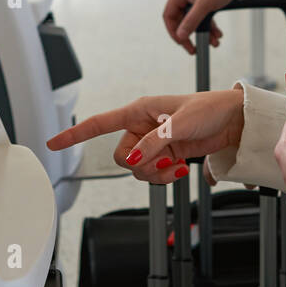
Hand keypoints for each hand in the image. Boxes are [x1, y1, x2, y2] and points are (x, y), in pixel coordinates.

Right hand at [47, 88, 244, 183]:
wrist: (232, 121)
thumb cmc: (208, 109)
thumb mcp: (178, 125)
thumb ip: (153, 143)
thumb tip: (133, 160)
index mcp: (138, 111)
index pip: (99, 124)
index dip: (74, 134)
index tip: (53, 143)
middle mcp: (141, 127)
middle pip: (120, 156)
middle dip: (139, 164)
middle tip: (162, 159)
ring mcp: (152, 143)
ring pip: (136, 169)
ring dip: (155, 174)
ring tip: (175, 165)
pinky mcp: (164, 155)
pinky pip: (152, 175)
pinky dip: (164, 177)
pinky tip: (180, 169)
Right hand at [162, 0, 235, 54]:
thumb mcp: (204, 4)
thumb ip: (191, 21)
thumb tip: (180, 35)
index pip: (169, 16)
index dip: (173, 31)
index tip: (181, 42)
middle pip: (181, 20)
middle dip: (190, 35)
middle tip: (194, 48)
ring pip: (195, 21)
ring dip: (203, 33)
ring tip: (213, 42)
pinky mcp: (206, 2)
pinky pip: (204, 18)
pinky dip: (210, 27)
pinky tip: (218, 34)